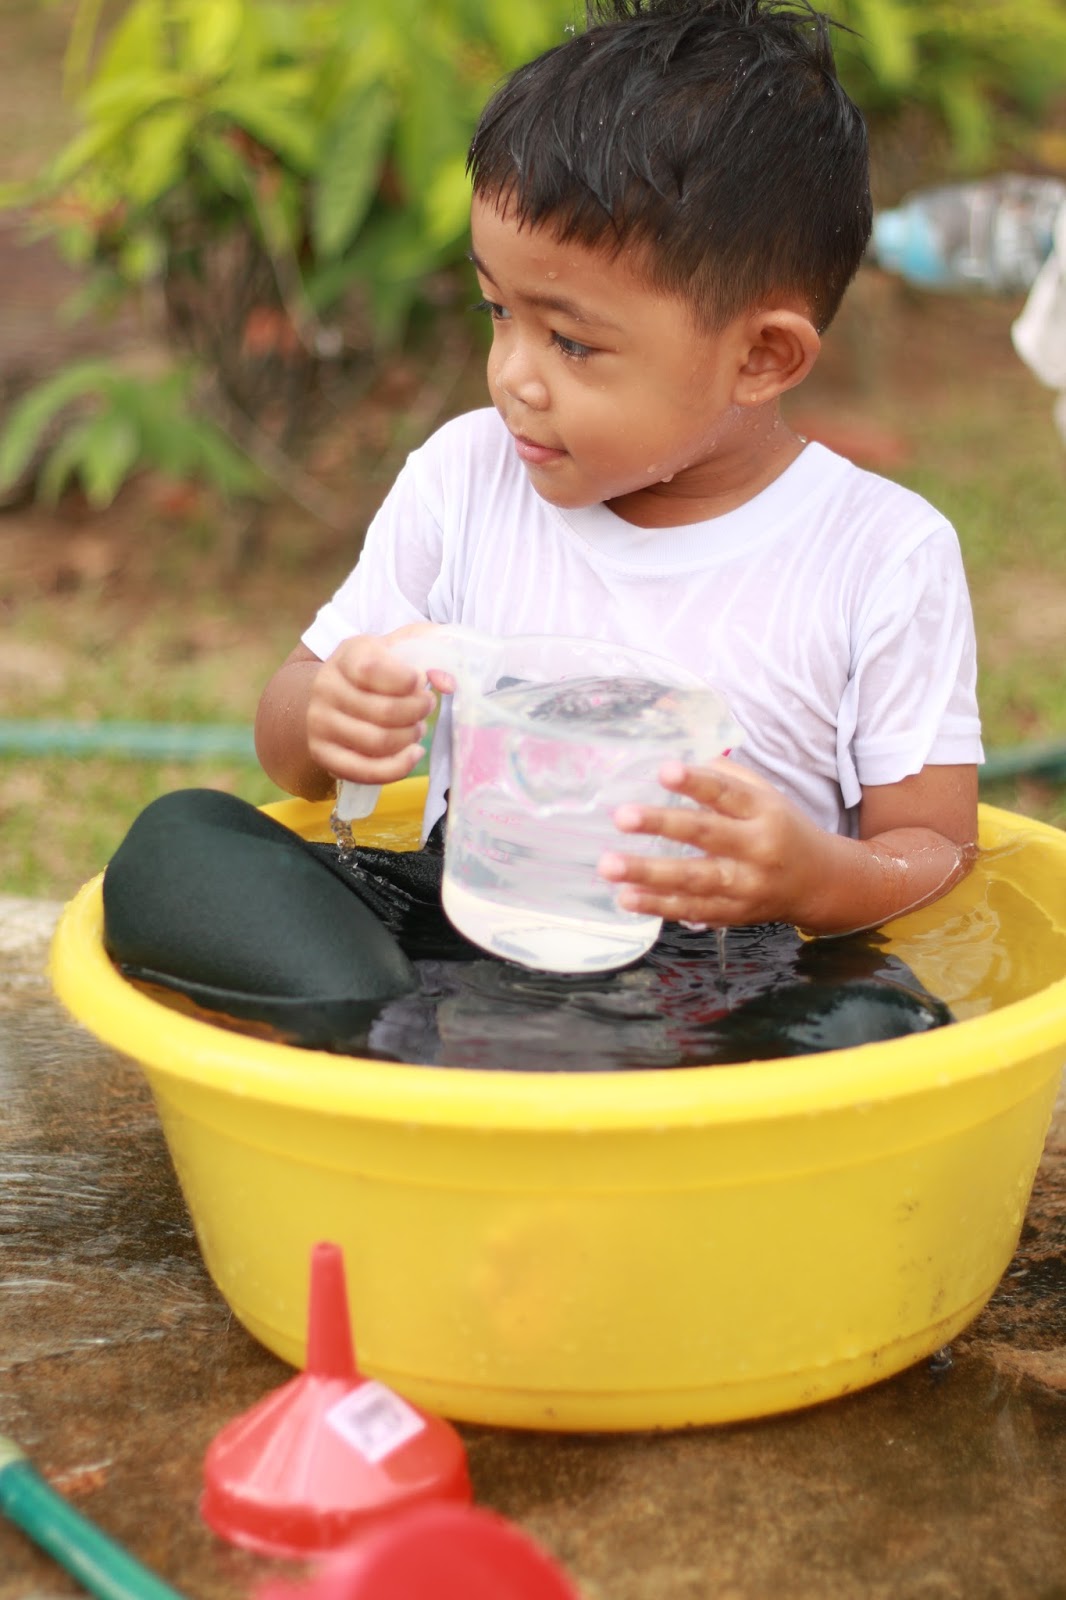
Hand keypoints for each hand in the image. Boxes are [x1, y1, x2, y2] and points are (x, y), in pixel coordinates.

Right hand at [305, 626, 438, 786]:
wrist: (335, 693)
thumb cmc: (378, 668)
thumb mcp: (401, 647)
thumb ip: (430, 651)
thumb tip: (448, 683)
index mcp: (347, 655)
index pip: (373, 670)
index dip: (406, 680)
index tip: (420, 681)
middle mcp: (326, 688)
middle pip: (384, 712)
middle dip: (417, 712)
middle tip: (426, 706)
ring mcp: (321, 723)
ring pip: (379, 742)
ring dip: (410, 737)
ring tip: (417, 727)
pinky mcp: (324, 754)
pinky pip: (367, 771)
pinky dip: (399, 766)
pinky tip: (414, 753)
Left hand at [597, 759, 828, 927]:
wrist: (819, 883)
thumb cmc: (781, 829)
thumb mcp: (766, 796)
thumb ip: (726, 778)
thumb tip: (679, 758)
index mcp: (764, 811)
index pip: (727, 792)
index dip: (695, 781)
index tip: (664, 770)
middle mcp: (756, 848)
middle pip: (706, 834)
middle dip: (662, 825)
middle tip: (621, 816)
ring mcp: (745, 885)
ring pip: (695, 879)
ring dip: (649, 873)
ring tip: (609, 865)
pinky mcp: (733, 913)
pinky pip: (692, 909)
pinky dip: (658, 906)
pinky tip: (626, 897)